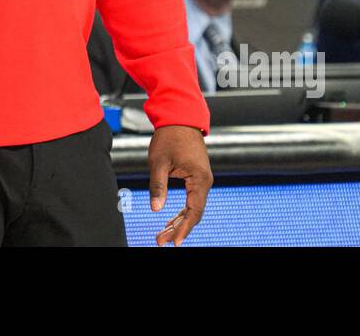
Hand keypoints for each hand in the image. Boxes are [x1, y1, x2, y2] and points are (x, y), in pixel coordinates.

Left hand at [148, 125, 211, 245]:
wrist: (179, 117)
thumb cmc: (169, 136)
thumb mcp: (159, 162)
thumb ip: (157, 186)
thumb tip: (155, 209)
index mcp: (199, 179)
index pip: (194, 211)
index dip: (183, 228)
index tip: (174, 242)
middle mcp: (204, 181)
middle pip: (193, 213)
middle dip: (178, 228)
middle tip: (161, 241)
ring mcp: (202, 179)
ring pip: (192, 207)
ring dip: (178, 221)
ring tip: (162, 235)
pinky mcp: (196, 176)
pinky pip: (191, 199)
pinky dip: (181, 211)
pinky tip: (170, 220)